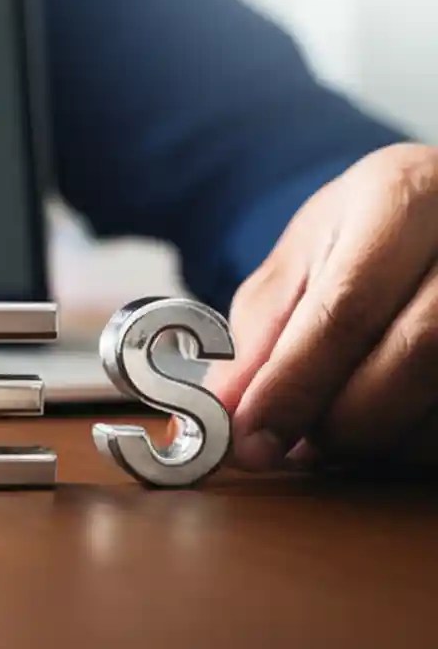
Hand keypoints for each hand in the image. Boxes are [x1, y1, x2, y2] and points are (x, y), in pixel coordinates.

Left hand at [208, 142, 437, 472]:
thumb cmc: (371, 231)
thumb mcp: (305, 254)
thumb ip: (262, 328)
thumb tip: (229, 407)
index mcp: (401, 202)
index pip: (346, 308)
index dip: (294, 386)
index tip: (252, 440)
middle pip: (415, 353)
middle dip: (343, 419)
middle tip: (298, 445)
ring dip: (386, 437)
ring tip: (339, 433)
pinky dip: (418, 438)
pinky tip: (388, 425)